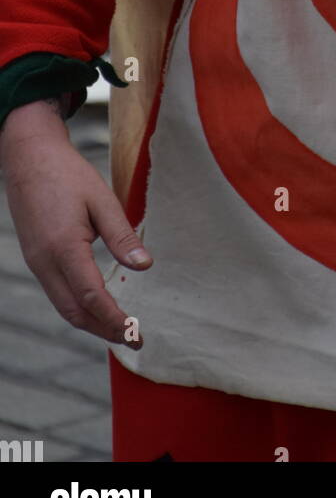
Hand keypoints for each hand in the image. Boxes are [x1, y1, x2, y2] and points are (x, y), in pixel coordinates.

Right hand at [0, 99, 151, 346]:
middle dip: (104, 330)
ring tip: (120, 330)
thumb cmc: (68, 175)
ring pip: (64, 307)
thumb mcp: (102, 199)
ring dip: (92, 323)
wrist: (29, 158)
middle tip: (134, 339)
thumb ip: (122, 235)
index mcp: (64, 247)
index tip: (137, 334)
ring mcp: (37, 263)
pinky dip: (79, 308)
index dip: (115, 320)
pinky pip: (57, 294)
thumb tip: (144, 266)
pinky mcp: (36, 259)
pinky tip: (97, 306)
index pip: (92, 297)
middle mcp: (46, 262)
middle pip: (75, 312)